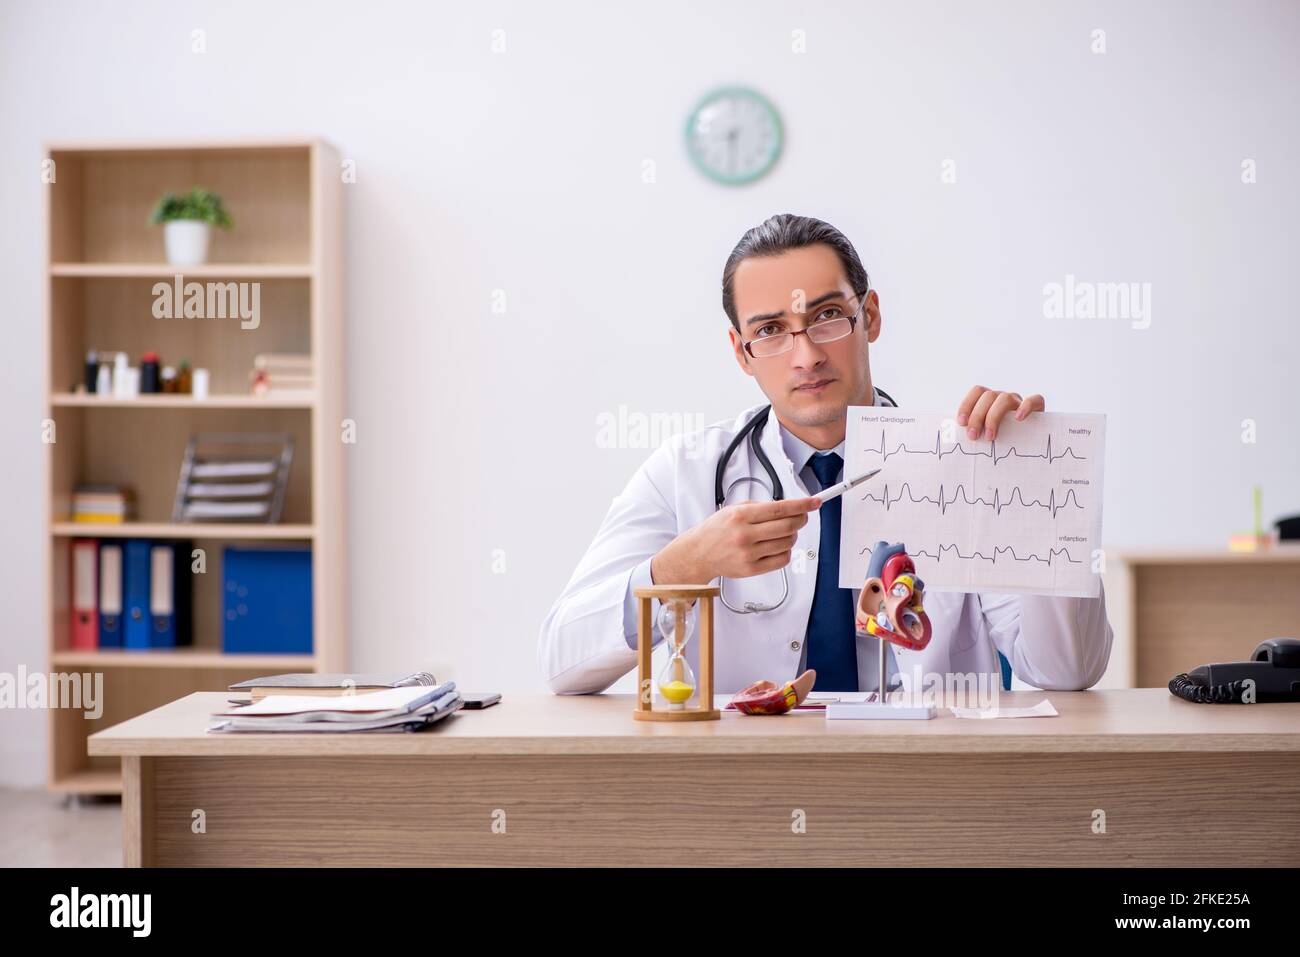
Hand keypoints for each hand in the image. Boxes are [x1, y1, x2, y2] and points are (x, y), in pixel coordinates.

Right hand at [652, 497, 820, 584]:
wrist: (698, 554)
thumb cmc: (715, 531)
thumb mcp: (732, 510)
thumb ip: (758, 507)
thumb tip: (786, 506)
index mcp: (741, 516)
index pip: (780, 509)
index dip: (801, 505)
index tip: (814, 502)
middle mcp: (745, 535)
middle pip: (788, 526)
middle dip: (801, 519)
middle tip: (803, 516)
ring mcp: (749, 554)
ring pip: (787, 543)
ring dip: (793, 536)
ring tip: (785, 532)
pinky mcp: (751, 569)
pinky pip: (781, 560)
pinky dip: (786, 551)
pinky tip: (778, 546)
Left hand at [956, 385, 1044, 440]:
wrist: (1029, 444)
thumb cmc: (1000, 440)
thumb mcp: (983, 433)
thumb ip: (972, 430)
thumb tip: (953, 437)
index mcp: (989, 400)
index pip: (977, 391)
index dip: (967, 404)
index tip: (961, 422)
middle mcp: (1003, 397)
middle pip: (988, 396)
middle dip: (977, 416)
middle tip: (973, 436)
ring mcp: (1020, 402)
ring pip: (1005, 398)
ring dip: (994, 417)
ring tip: (990, 437)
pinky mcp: (1037, 409)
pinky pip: (1035, 400)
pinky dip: (1026, 407)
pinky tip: (1018, 419)